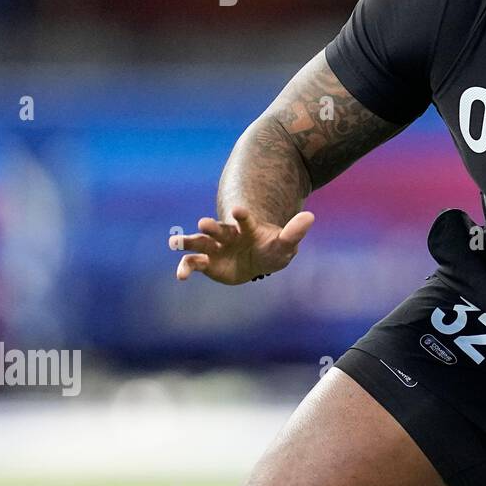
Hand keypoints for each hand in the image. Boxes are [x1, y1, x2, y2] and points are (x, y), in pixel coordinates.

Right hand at [170, 206, 313, 284]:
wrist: (258, 261)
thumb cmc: (272, 249)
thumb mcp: (285, 244)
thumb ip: (294, 232)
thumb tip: (310, 217)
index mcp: (247, 228)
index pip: (245, 220)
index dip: (242, 215)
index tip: (238, 209)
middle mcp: (228, 235)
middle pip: (218, 229)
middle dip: (211, 226)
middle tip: (203, 222)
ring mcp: (215, 248)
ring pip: (199, 242)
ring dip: (188, 241)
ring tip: (174, 242)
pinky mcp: (206, 263)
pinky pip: (193, 264)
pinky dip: (185, 268)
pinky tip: (180, 276)